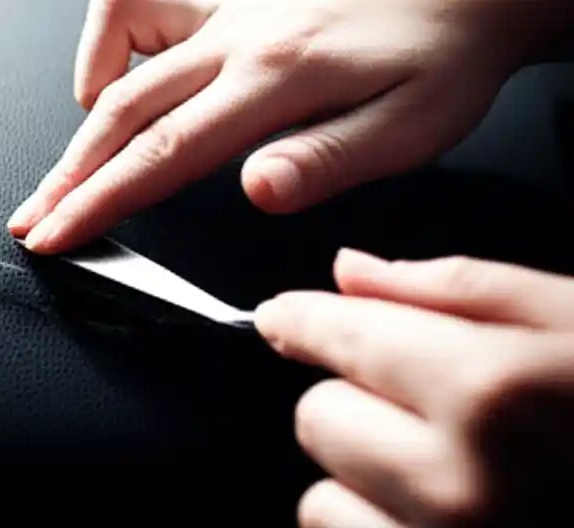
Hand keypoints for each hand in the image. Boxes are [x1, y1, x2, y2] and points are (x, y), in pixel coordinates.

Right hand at [9, 0, 572, 253]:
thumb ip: (323, 161)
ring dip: (89, 80)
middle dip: (67, 171)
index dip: (98, 199)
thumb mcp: (408, 131)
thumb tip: (253, 190)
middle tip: (31, 221)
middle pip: (121, 104)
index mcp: (273, 79)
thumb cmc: (440, 66)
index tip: (54, 235)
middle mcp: (236, 37)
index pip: (163, 150)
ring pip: (119, 28)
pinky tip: (134, 64)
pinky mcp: (230, 2)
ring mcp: (228, 13)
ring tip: (91, 132)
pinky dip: (124, 29)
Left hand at [257, 250, 573, 526]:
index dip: (306, 321)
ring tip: (449, 475)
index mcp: (493, 393)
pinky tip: (438, 517)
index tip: (282, 316)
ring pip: (320, 496)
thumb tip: (349, 271)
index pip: (346, 339)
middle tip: (433, 413)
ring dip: (365, 478)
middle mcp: (453, 482)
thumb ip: (461, 289)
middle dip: (358, 403)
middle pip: (319, 416)